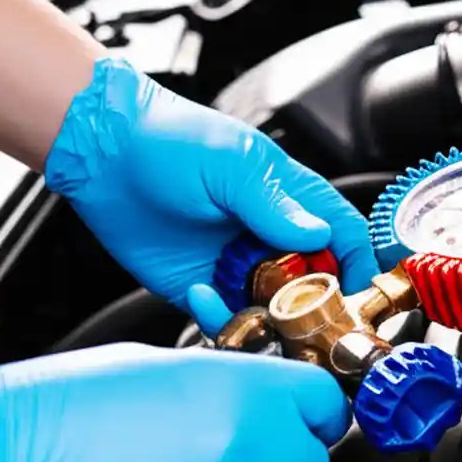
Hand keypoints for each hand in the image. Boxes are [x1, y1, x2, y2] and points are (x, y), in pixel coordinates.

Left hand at [44, 58, 379, 332]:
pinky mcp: (203, 289)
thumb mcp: (232, 165)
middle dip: (317, 307)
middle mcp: (269, 238)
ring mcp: (237, 266)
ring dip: (270, 322)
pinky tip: (202, 295)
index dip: (358, 267)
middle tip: (302, 316)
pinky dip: (221, 320)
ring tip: (250, 312)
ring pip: (275, 312)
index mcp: (291, 200)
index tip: (356, 295)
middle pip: (316, 285)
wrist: (104, 153)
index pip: (344, 238)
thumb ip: (276, 205)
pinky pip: (227, 320)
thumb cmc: (171, 139)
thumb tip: (319, 236)